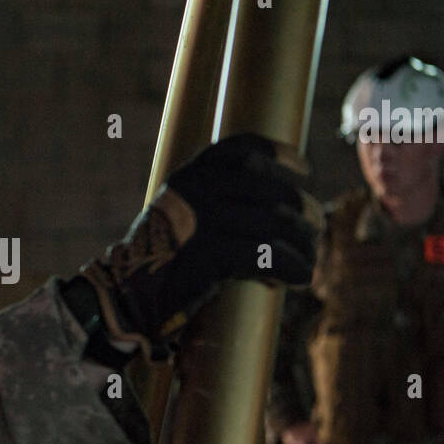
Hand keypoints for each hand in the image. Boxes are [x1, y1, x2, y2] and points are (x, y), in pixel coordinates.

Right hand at [80, 133, 320, 358]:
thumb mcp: (185, 213)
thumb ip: (218, 199)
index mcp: (191, 175)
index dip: (279, 155)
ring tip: (308, 260)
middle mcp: (197, 190)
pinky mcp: (209, 255)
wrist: (128, 295)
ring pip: (275, 222)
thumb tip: (281, 201)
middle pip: (272, 189)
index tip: (302, 170)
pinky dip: (290, 267)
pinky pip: (265, 255)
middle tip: (314, 230)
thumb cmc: (166, 259)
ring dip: (302, 244)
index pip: (244, 149)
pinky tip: (296, 279)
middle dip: (303, 210)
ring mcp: (202, 221)